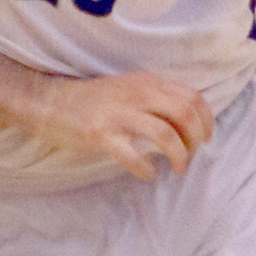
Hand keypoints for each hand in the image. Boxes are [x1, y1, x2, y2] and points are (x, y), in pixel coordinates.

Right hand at [19, 72, 212, 179]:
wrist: (49, 102)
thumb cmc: (91, 100)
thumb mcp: (128, 88)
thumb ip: (155, 98)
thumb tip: (186, 121)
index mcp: (146, 82)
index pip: (192, 96)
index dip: (206, 120)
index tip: (205, 138)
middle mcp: (136, 94)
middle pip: (185, 113)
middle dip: (196, 139)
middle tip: (191, 155)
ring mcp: (118, 114)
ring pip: (166, 135)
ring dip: (179, 156)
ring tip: (176, 169)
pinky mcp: (101, 134)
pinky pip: (134, 156)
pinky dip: (147, 169)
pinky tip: (148, 173)